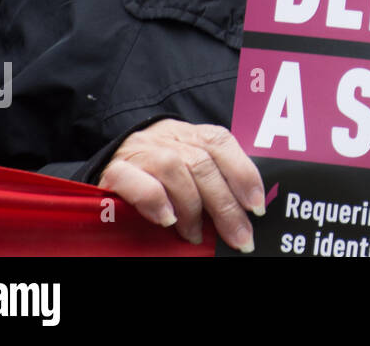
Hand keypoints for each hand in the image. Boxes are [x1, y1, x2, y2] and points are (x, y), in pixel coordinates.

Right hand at [98, 119, 264, 251]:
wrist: (112, 162)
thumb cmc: (161, 173)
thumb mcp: (192, 169)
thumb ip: (215, 179)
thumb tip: (246, 210)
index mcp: (192, 134)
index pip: (222, 143)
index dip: (243, 174)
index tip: (256, 207)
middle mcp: (168, 137)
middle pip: (202, 164)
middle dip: (224, 205)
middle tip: (237, 236)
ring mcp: (140, 151)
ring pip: (174, 168)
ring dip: (190, 207)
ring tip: (195, 234)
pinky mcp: (114, 170)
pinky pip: (134, 179)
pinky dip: (155, 201)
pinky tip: (166, 220)